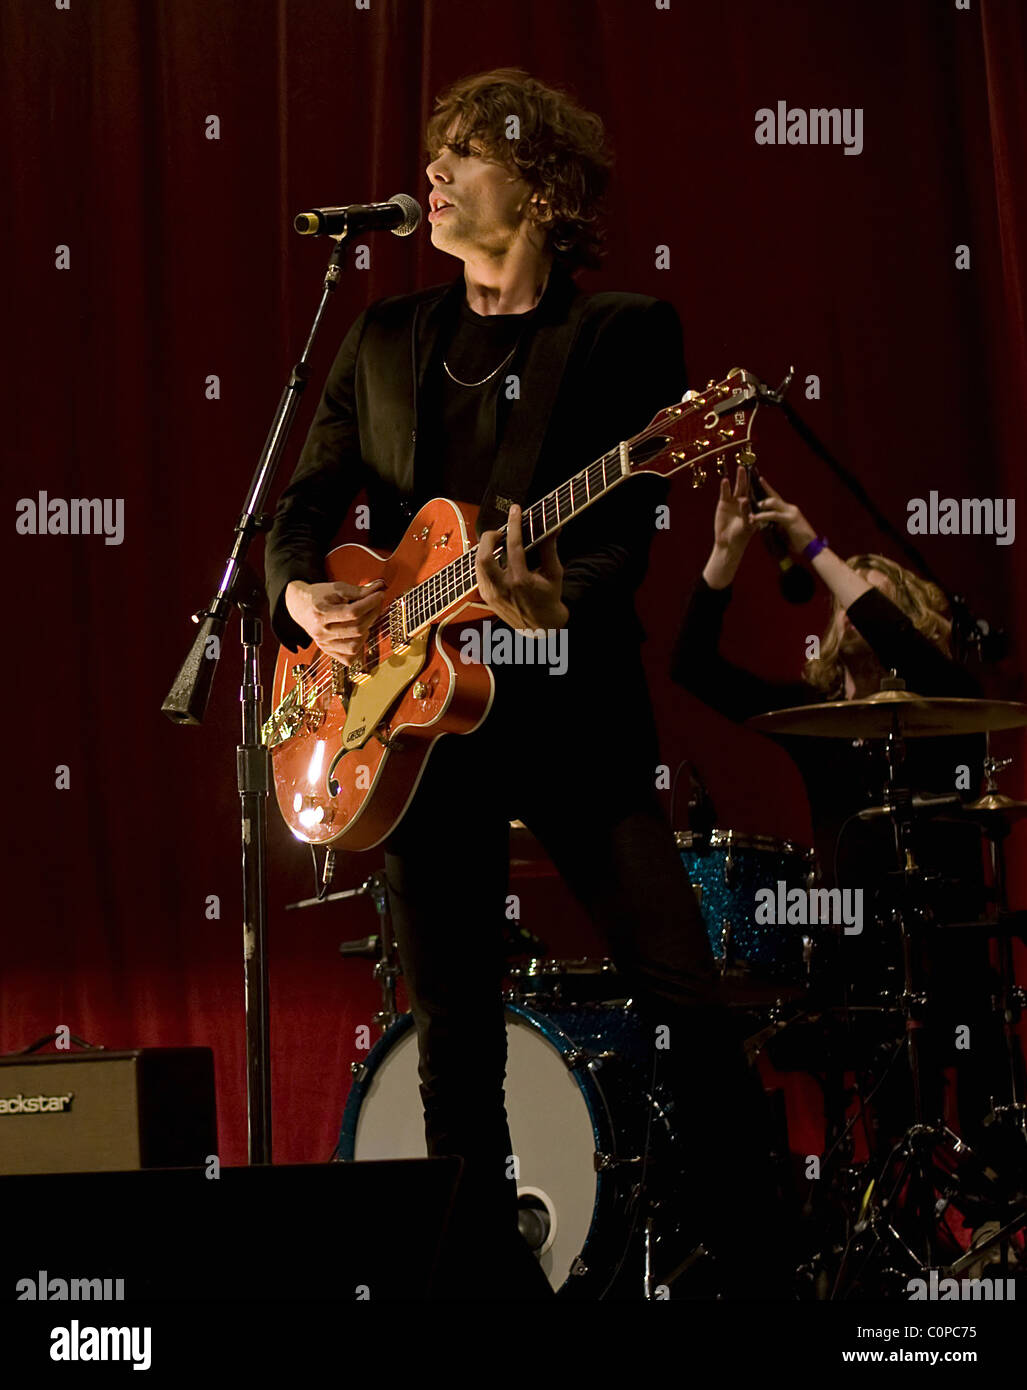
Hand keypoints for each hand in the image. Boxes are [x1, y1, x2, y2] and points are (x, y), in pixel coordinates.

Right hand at [284, 578, 385, 663]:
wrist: (300, 606)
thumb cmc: (319, 596)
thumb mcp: (336, 588)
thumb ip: (358, 590)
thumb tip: (379, 588)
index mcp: (320, 613)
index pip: (352, 612)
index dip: (370, 603)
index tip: (379, 595)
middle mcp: (321, 632)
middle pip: (356, 629)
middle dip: (372, 614)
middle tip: (377, 603)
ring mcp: (324, 644)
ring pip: (354, 646)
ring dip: (366, 631)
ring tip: (365, 619)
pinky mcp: (328, 651)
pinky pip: (348, 659)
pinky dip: (358, 648)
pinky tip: (359, 635)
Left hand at [475, 506, 568, 630]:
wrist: (541, 627)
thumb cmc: (549, 598)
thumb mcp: (554, 573)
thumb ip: (550, 548)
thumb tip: (553, 526)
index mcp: (521, 581)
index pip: (514, 546)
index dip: (514, 524)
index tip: (515, 511)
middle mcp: (503, 588)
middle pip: (484, 557)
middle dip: (489, 537)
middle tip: (499, 531)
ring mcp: (492, 594)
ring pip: (478, 564)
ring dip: (486, 548)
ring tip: (498, 542)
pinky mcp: (486, 597)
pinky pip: (479, 573)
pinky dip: (485, 561)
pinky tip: (495, 556)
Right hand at [713, 464, 759, 552]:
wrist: (729, 543)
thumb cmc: (741, 536)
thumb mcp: (747, 525)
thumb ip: (745, 512)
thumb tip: (744, 499)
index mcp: (752, 506)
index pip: (755, 493)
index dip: (757, 483)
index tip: (759, 474)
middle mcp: (743, 502)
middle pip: (745, 487)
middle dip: (747, 477)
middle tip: (749, 466)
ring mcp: (733, 502)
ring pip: (736, 488)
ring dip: (738, 479)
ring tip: (740, 468)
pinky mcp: (723, 504)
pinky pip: (725, 494)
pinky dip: (725, 487)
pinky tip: (725, 480)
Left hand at [749, 477, 816, 554]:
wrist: (811, 548)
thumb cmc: (797, 542)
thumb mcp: (784, 530)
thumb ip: (776, 524)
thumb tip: (765, 523)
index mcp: (788, 510)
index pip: (776, 498)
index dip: (768, 489)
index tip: (760, 480)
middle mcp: (790, 508)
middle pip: (774, 495)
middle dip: (764, 487)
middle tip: (752, 484)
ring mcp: (791, 513)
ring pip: (773, 502)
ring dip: (761, 505)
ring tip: (750, 506)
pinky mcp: (790, 520)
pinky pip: (774, 515)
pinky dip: (763, 516)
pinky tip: (755, 518)